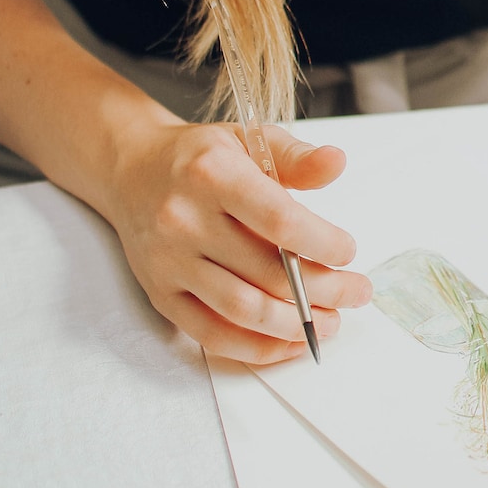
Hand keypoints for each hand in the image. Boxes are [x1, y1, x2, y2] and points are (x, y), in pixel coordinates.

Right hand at [107, 118, 370, 362]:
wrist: (131, 170)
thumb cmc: (199, 158)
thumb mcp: (248, 139)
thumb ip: (296, 157)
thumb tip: (337, 162)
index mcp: (212, 173)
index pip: (278, 219)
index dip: (322, 243)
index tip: (348, 252)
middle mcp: (185, 219)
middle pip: (267, 271)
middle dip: (324, 290)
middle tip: (356, 293)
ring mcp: (169, 261)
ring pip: (242, 310)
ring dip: (295, 324)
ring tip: (330, 322)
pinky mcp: (160, 294)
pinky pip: (211, 335)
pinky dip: (256, 347)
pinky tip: (289, 342)